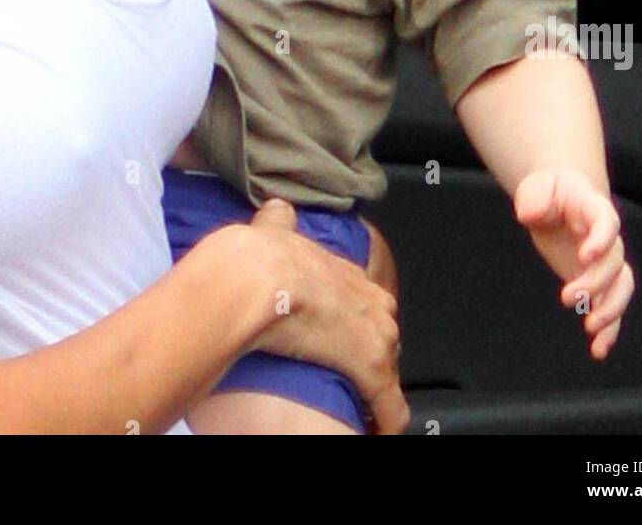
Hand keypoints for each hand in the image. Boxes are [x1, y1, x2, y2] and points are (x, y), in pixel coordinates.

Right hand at [247, 200, 407, 433]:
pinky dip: (387, 422)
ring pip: (389, 368)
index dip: (352, 320)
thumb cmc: (253, 259)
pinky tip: (379, 432)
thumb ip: (277, 222)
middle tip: (346, 376)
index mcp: (342, 269)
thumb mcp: (270, 229)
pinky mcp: (370, 367)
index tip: (339, 337)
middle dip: (369, 354)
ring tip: (358, 409)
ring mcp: (372, 332)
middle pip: (384, 331)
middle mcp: (366, 296)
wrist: (251, 279)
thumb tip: (277, 209)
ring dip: (376, 390)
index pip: (363, 298)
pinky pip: (390, 407)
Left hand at [513, 168, 634, 359]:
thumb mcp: (538, 188)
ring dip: (611, 311)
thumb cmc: (549, 192)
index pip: (608, 224)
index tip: (585, 256)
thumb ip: (535, 199)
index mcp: (595, 210)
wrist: (560, 201)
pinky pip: (610, 306)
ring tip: (591, 328)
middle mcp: (607, 239)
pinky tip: (598, 350)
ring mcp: (604, 263)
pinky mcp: (597, 283)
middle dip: (595, 284)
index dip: (602, 240)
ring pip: (621, 288)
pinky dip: (609, 330)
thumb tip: (530, 215)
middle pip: (614, 263)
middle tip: (567, 297)